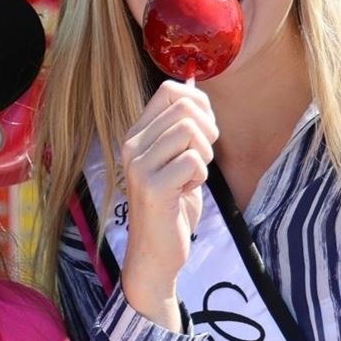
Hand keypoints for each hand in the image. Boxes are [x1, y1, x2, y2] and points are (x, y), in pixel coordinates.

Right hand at [119, 81, 217, 330]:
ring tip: (191, 177)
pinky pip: (194, 162)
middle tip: (202, 159)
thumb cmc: (171, 206)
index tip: (203, 129)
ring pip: (190, 132)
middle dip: (208, 131)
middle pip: (185, 108)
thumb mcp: (174, 160)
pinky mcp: (152, 186)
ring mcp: (139, 165)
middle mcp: (131, 146)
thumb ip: (180, 128)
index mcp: (136, 135)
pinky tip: (185, 192)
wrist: (156, 252)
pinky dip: (200, 178)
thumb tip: (195, 89)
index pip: (169, 90)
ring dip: (205, 156)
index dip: (199, 103)